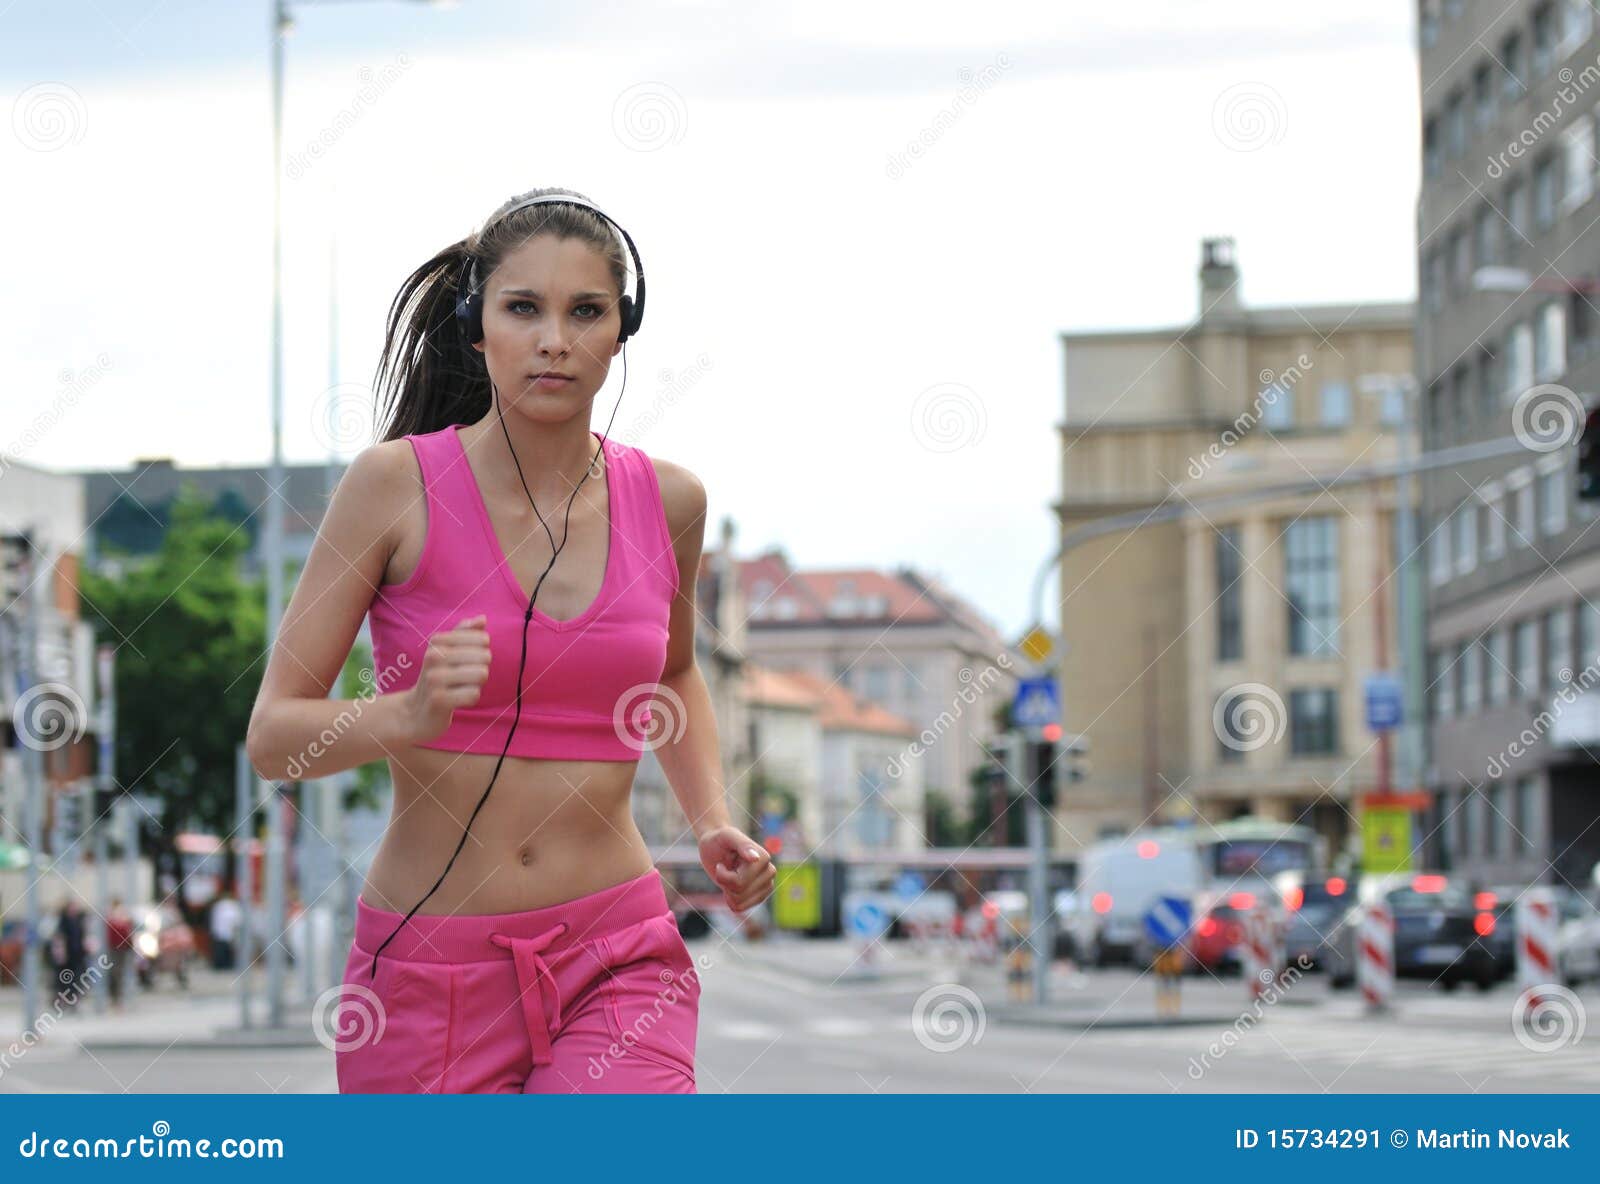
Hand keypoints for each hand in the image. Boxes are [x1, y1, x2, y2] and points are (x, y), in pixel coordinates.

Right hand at [399, 614, 490, 742]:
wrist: (415, 711)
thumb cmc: (438, 677)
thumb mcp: (446, 651)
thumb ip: (464, 633)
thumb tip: (482, 618)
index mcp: (438, 641)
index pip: (483, 638)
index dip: (482, 652)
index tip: (467, 661)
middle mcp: (434, 656)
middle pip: (484, 656)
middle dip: (480, 668)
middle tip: (463, 677)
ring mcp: (435, 678)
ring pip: (481, 674)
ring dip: (476, 684)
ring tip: (460, 687)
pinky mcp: (439, 700)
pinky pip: (473, 694)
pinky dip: (470, 698)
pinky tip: (457, 700)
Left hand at [698, 826, 775, 913]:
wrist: (716, 847)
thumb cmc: (720, 840)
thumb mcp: (727, 836)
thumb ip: (743, 845)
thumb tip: (756, 858)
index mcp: (764, 857)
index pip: (739, 882)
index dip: (723, 875)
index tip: (720, 863)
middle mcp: (769, 872)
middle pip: (739, 893)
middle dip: (725, 883)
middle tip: (723, 868)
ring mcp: (766, 885)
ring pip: (739, 902)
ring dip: (727, 891)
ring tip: (728, 875)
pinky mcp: (760, 896)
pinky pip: (740, 908)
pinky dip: (730, 899)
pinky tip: (730, 886)